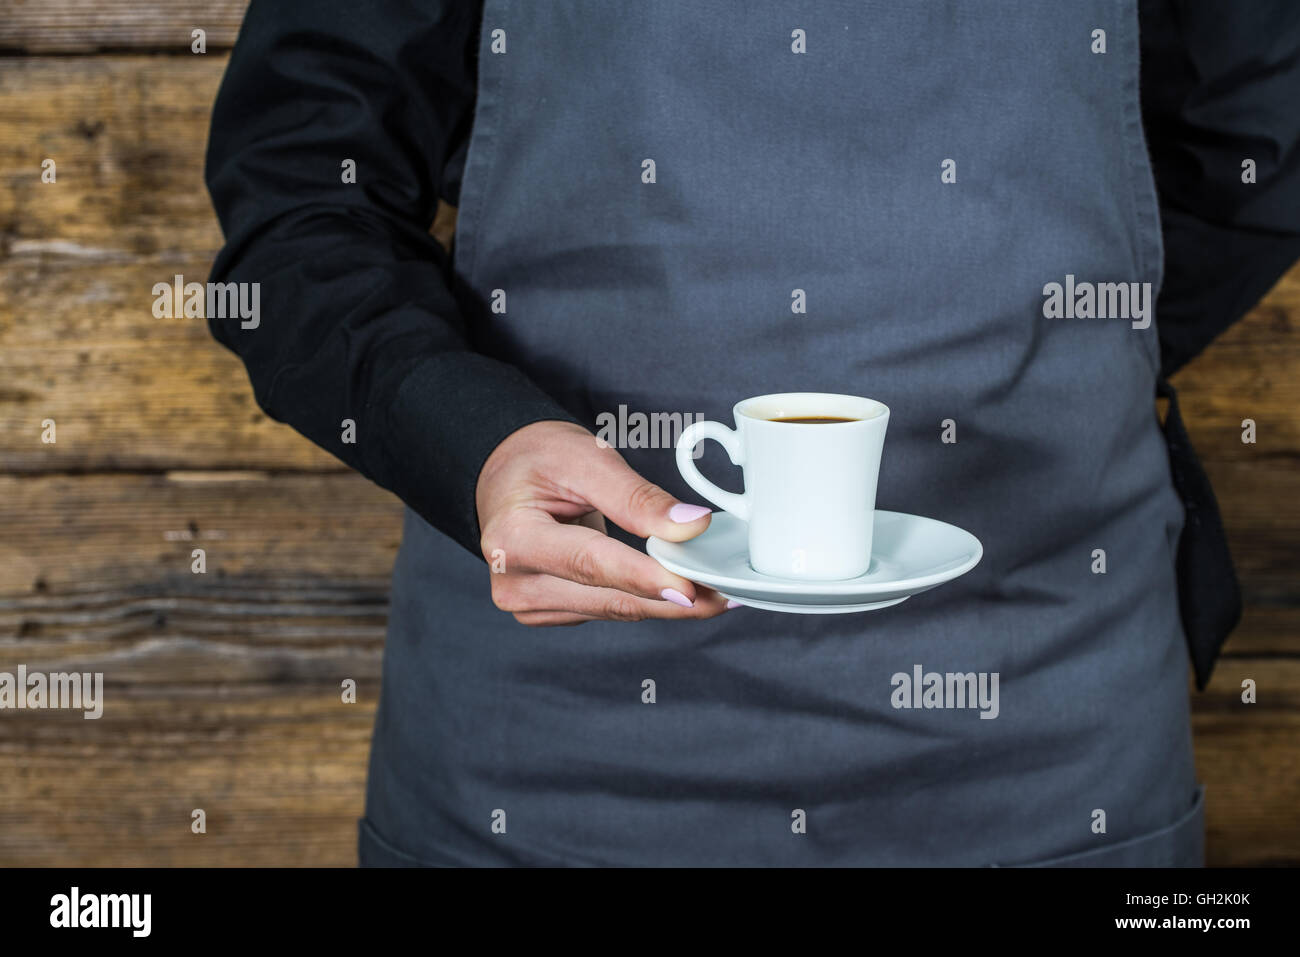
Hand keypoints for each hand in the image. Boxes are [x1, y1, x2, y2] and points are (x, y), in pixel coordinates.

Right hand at [475, 420, 734, 624]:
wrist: (507, 474)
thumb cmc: (540, 458)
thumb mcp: (586, 458)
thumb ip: (637, 497)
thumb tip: (691, 525)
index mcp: (512, 537)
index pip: (590, 563)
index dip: (644, 577)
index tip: (692, 587)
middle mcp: (514, 581)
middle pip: (607, 597)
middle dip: (672, 598)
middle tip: (728, 594)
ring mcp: (529, 602)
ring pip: (613, 610)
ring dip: (667, 603)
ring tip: (717, 593)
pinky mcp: (550, 611)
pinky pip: (608, 609)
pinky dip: (646, 599)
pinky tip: (679, 590)